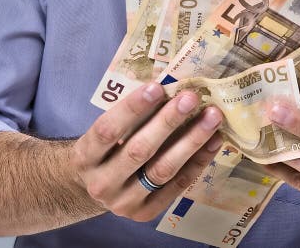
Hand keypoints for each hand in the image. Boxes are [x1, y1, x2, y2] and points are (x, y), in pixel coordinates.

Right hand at [70, 82, 223, 221]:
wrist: (92, 190)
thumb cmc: (105, 149)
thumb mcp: (105, 131)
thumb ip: (131, 115)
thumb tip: (171, 87)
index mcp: (85, 156)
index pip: (107, 130)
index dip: (132, 108)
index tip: (157, 87)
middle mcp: (102, 183)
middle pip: (139, 150)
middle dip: (168, 121)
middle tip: (191, 97)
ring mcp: (124, 202)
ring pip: (162, 170)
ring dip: (191, 141)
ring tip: (212, 118)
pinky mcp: (146, 213)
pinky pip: (177, 185)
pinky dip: (198, 161)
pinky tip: (214, 141)